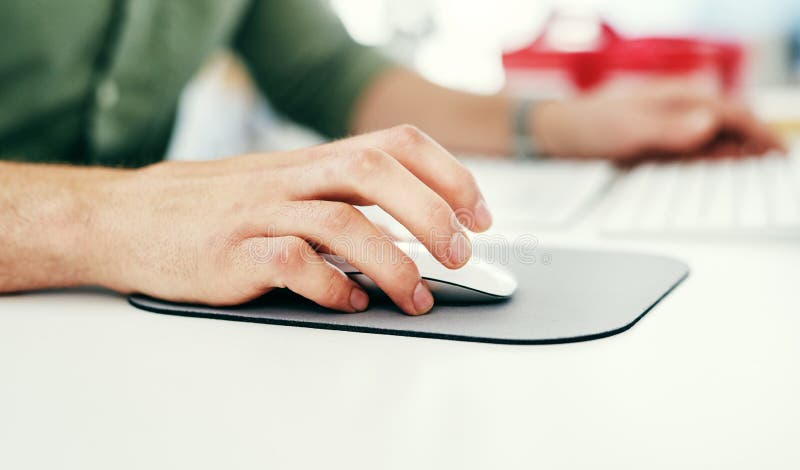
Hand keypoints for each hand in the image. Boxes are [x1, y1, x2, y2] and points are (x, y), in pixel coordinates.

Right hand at [85, 126, 492, 314]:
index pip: (393, 144)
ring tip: (415, 295)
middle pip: (374, 172)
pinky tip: (348, 304)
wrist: (128, 218)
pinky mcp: (232, 253)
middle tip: (460, 255)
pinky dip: (330, 287)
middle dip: (431, 213)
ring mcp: (260, 213)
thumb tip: (414, 229)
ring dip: (391, 261)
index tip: (479, 213)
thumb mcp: (284, 187)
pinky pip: (290, 263)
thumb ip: (340, 200)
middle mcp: (291, 178)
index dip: (446, 173)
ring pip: (339, 221)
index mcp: (311, 161)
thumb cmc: (214, 207)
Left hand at [533, 80, 784, 161]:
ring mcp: (671, 126)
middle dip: (753, 144)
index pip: (733, 112)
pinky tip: (716, 173)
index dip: (759, 132)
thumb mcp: (630, 128)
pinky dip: (709, 161)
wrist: (556, 133)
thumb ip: (671, 129)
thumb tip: (709, 123)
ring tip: (752, 175)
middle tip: (771, 167)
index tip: (778, 154)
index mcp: (680, 97)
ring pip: (714, 140)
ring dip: (733, 154)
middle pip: (729, 126)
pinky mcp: (659, 142)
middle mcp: (680, 110)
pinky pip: (693, 152)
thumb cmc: (589, 125)